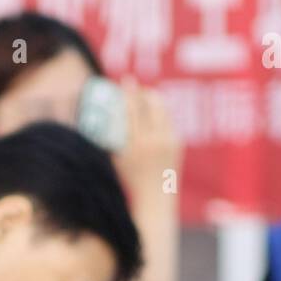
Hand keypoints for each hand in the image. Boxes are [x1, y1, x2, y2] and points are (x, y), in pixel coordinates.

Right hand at [114, 80, 180, 195]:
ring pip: (163, 110)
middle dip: (145, 92)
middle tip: (137, 89)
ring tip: (146, 99)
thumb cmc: (128, 182)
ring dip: (154, 101)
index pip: (132, 109)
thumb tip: (103, 115)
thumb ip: (111, 137)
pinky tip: (153, 118)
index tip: (126, 80)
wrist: (153, 201)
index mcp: (136, 144)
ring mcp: (168, 142)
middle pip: (152, 103)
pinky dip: (160, 117)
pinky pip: (168, 122)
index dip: (129, 91)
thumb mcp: (115, 159)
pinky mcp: (177, 144)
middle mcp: (154, 141)